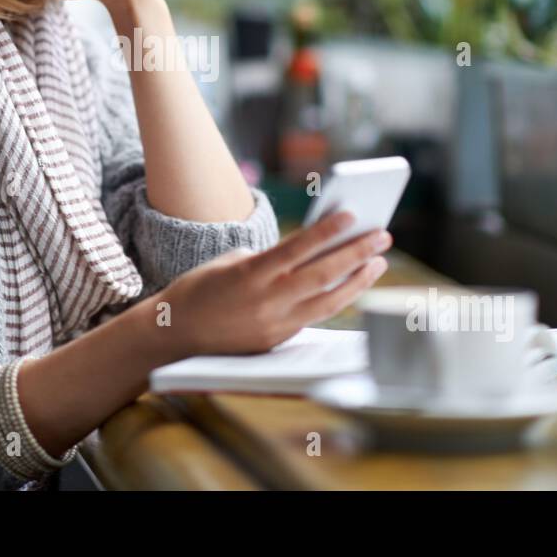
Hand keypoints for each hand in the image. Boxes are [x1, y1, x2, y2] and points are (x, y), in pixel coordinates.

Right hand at [157, 212, 392, 357]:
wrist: (174, 334)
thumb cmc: (200, 288)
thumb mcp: (230, 261)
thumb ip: (269, 258)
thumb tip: (307, 253)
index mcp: (251, 274)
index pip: (298, 248)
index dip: (328, 232)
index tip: (352, 215)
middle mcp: (266, 301)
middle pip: (322, 275)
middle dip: (356, 253)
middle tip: (382, 236)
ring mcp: (274, 324)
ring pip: (328, 301)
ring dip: (357, 280)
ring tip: (377, 262)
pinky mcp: (277, 340)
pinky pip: (314, 317)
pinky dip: (335, 299)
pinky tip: (352, 285)